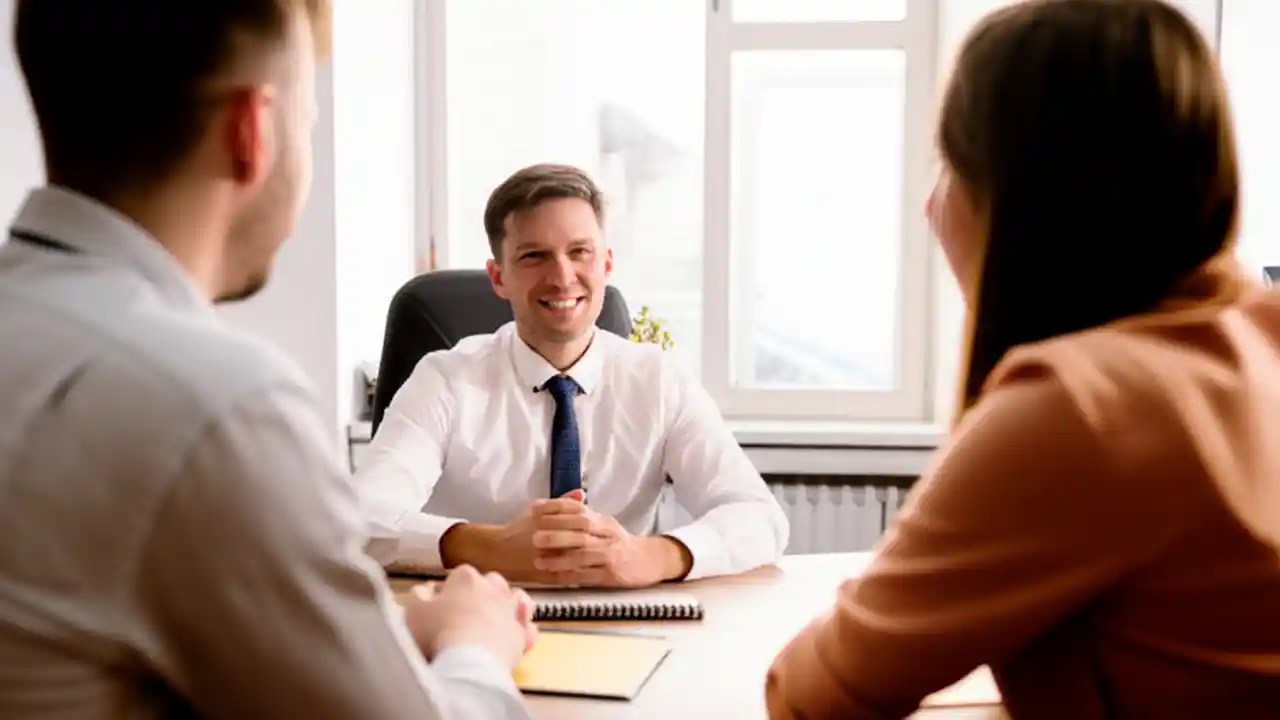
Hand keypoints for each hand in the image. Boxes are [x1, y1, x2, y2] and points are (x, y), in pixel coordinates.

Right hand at [403, 565, 537, 668]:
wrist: (469, 662)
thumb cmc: (439, 635)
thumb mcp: (414, 611)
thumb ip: (418, 597)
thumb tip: (423, 591)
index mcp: (466, 578)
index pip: (458, 575)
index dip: (448, 590)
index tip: (440, 603)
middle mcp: (493, 589)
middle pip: (489, 582)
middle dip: (480, 593)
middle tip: (465, 611)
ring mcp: (511, 611)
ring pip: (514, 598)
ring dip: (506, 605)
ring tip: (492, 618)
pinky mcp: (522, 635)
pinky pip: (527, 627)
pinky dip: (522, 629)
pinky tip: (513, 634)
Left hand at [530, 497, 691, 586]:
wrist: (650, 561)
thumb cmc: (620, 543)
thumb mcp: (606, 526)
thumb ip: (584, 516)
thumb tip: (560, 502)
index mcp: (603, 522)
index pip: (578, 510)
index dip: (556, 508)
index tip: (534, 509)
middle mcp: (608, 536)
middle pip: (581, 530)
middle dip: (556, 533)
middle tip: (534, 536)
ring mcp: (611, 556)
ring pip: (583, 555)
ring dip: (560, 558)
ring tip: (539, 560)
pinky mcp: (612, 575)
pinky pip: (588, 575)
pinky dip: (570, 576)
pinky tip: (554, 578)